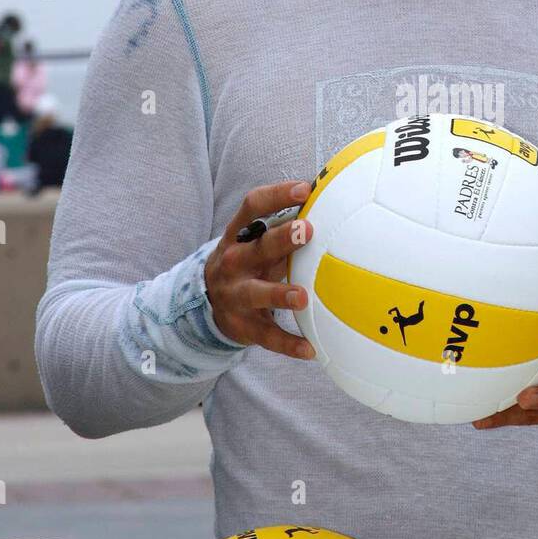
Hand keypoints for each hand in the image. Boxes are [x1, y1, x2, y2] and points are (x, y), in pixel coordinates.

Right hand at [204, 181, 315, 357]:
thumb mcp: (256, 242)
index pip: (253, 206)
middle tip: (308, 230)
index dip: (278, 196)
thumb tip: (330, 200)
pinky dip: (288, 344)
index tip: (305, 188)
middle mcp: (234, 262)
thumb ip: (284, 226)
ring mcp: (236, 295)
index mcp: (239, 235)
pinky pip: (267, 336)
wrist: (207, 302)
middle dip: (282, 239)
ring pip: (257, 294)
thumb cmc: (248, 262)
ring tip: (303, 297)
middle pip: (257, 248)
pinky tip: (310, 349)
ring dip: (279, 294)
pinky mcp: (242, 325)